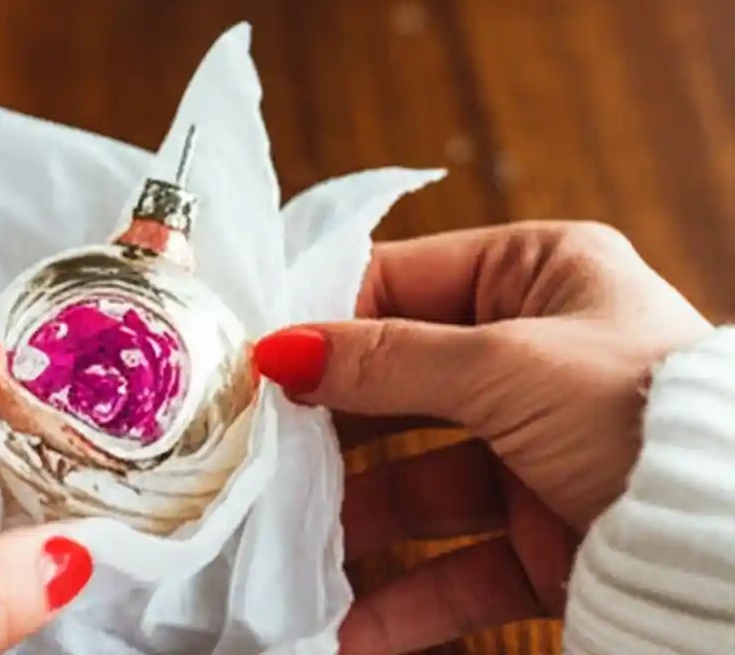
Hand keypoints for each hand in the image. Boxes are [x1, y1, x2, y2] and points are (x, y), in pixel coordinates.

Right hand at [254, 222, 711, 653]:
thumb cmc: (640, 409)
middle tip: (254, 454)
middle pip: (397, 390)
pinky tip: (351, 628)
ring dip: (353, 521)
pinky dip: (406, 597)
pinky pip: (458, 563)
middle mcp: (532, 357)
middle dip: (327, 432)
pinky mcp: (544, 535)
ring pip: (417, 483)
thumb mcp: (503, 364)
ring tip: (285, 547)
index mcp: (537, 276)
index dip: (325, 322)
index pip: (399, 284)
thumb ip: (385, 360)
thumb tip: (279, 351)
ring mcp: (534, 450)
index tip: (254, 360)